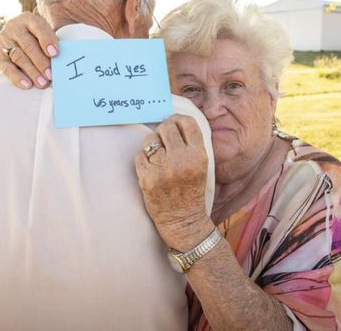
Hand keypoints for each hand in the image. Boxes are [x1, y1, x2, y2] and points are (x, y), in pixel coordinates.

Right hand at [0, 11, 58, 88]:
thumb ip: (52, 43)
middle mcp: (15, 27)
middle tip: (51, 75)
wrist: (16, 37)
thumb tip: (63, 60)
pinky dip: (17, 77)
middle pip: (29, 45)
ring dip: (32, 72)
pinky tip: (27, 85)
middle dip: (41, 62)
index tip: (54, 53)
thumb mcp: (44, 33)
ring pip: (19, 57)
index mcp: (29, 19)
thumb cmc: (37, 38)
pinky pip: (6, 67)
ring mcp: (4, 40)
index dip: (47, 40)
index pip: (39, 28)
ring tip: (42, 83)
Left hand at [135, 114, 212, 250]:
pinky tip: (150, 168)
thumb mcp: (201, 166)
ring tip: (156, 155)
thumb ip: (190, 145)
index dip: (177, 119)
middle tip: (162, 139)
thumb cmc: (192, 191)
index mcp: (198, 155)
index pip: (187, 123)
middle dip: (163, 131)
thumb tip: (172, 121)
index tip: (172, 122)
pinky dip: (142, 159)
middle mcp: (182, 160)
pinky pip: (139, 155)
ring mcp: (163, 169)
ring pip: (150, 140)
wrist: (183, 221)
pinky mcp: (147, 178)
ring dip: (151, 145)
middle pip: (166, 127)